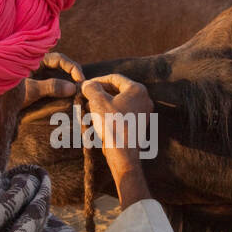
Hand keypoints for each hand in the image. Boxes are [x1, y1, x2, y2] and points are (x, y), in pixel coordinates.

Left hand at [20, 51, 85, 110]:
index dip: (72, 67)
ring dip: (69, 84)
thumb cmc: (8, 92)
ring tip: (78, 94)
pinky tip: (68, 99)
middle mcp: (38, 66)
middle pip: (61, 67)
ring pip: (59, 76)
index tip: (79, 80)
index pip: (60, 59)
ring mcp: (39, 77)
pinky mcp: (39, 87)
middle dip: (73, 75)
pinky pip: (54, 86)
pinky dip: (62, 91)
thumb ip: (51, 87)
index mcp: (35, 60)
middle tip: (82, 88)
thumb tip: (73, 88)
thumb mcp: (30, 90)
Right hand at [80, 73, 153, 208]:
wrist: (123, 153)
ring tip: (89, 106)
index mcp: (137, 89)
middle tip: (87, 95)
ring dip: (104, 102)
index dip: (98, 80)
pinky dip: (110, 112)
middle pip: (118, 89)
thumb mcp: (98, 102)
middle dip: (101, 92)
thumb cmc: (112, 125)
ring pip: (120, 101)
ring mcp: (144, 112)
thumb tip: (87, 84)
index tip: (86, 85)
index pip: (115, 78)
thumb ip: (91, 88)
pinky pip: (123, 112)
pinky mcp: (139, 124)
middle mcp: (144, 99)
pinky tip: (98, 117)